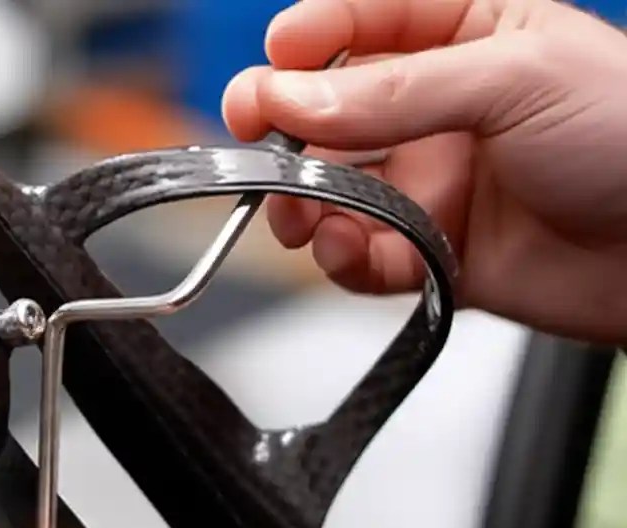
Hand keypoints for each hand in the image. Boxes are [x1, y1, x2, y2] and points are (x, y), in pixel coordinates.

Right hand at [222, 0, 626, 344]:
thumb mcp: (514, 80)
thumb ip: (395, 92)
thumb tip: (294, 100)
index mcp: (468, 34)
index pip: (363, 20)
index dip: (308, 39)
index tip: (272, 65)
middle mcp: (439, 107)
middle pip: (329, 110)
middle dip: (285, 130)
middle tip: (256, 144)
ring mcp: (433, 181)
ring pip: (333, 189)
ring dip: (304, 204)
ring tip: (305, 216)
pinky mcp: (434, 251)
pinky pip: (364, 256)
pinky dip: (345, 259)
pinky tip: (352, 252)